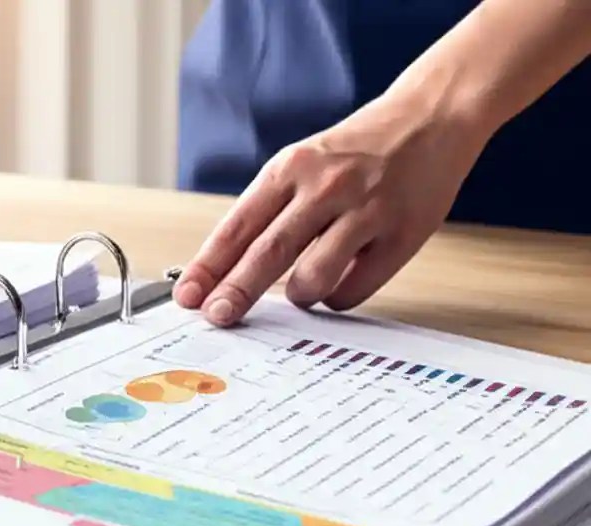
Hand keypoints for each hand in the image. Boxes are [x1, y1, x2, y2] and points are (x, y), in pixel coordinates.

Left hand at [174, 93, 490, 325]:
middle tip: (218, 316)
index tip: (187, 296)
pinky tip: (337, 285)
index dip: (207, 267)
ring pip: (312, 277)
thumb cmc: (357, 150)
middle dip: (236, 292)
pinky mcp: (402, 234)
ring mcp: (366, 211)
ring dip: (297, 295)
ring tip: (300, 288)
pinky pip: (355, 289)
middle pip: (267, 253)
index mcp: (290, 169)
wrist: (432, 116)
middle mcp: (325, 187)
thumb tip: (222, 271)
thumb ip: (268, 212)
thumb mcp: (301, 165)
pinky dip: (337, 297)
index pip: (236, 227)